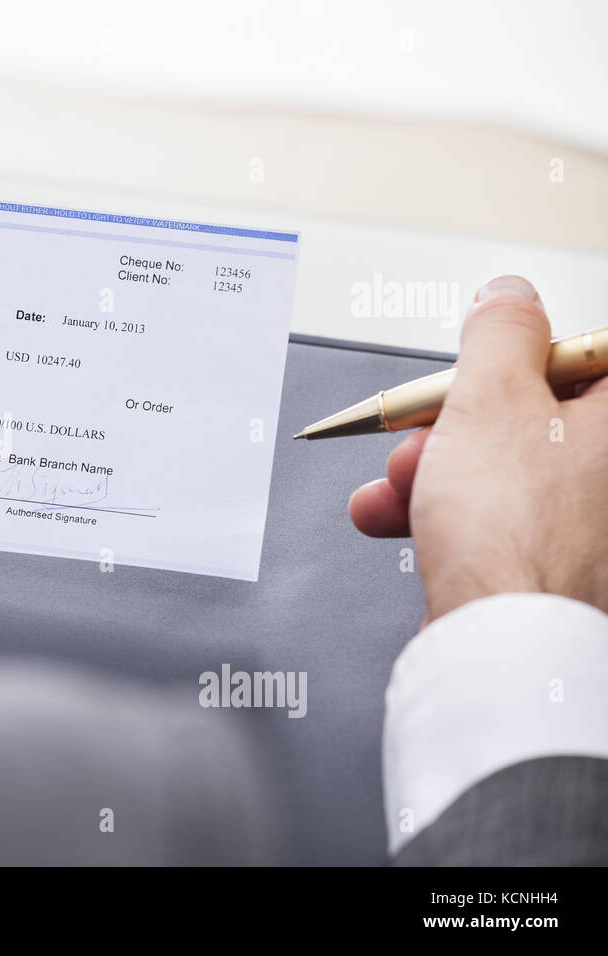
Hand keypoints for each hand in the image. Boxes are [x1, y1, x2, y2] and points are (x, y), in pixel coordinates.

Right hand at [349, 275, 607, 622]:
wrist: (501, 644)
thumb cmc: (511, 530)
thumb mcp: (489, 395)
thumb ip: (501, 330)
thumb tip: (509, 293)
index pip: (584, 354)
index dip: (516, 360)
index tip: (477, 371)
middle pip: (538, 414)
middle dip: (455, 425)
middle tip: (424, 437)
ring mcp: (599, 527)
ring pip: (510, 469)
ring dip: (434, 471)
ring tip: (393, 491)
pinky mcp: (567, 567)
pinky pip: (504, 518)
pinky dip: (450, 514)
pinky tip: (399, 520)